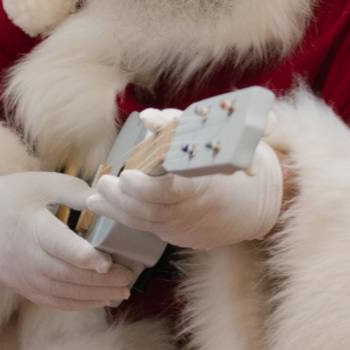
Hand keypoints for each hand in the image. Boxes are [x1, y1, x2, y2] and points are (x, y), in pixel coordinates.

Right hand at [0, 171, 133, 310]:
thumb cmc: (16, 195)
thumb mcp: (45, 184)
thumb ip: (78, 194)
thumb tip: (113, 204)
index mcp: (32, 226)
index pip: (59, 247)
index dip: (85, 257)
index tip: (109, 261)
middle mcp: (26, 256)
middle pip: (66, 274)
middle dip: (100, 280)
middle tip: (128, 278)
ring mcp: (24, 276)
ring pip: (63, 293)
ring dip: (94, 296)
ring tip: (122, 292)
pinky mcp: (25, 288)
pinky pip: (55, 301)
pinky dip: (80, 304)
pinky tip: (102, 299)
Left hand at [85, 110, 283, 251]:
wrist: (253, 204)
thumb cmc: (226, 162)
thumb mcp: (210, 139)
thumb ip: (177, 127)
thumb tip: (149, 118)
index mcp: (205, 184)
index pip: (173, 191)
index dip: (147, 188)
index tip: (128, 177)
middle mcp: (193, 208)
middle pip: (154, 208)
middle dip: (125, 197)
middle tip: (107, 181)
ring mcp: (184, 223)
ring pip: (146, 220)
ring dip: (117, 206)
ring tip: (98, 191)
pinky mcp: (175, 232)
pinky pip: (144, 227)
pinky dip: (118, 214)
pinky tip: (97, 204)